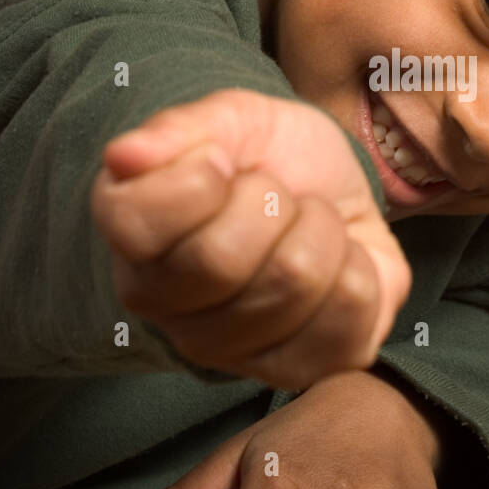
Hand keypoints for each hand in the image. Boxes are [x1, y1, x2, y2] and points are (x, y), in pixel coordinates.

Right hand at [90, 88, 411, 387]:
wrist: (332, 191)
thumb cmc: (270, 156)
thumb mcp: (231, 118)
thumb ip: (179, 130)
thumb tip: (126, 156)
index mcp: (132, 239)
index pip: (146, 220)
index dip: (201, 175)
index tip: (221, 162)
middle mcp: (167, 309)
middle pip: (222, 258)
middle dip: (274, 202)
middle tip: (278, 196)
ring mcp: (230, 351)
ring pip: (295, 281)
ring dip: (322, 231)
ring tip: (307, 226)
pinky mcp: (302, 369)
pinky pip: (350, 312)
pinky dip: (362, 268)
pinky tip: (339, 263)